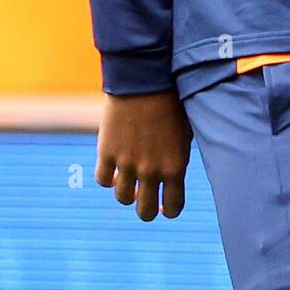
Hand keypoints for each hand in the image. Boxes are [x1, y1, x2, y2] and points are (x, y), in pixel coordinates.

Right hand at [95, 89, 192, 221]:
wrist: (145, 77)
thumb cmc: (171, 99)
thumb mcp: (185, 130)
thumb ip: (180, 155)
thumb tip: (177, 172)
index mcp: (175, 166)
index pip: (174, 208)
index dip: (169, 209)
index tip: (164, 205)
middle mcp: (151, 171)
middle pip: (145, 212)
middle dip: (146, 208)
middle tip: (145, 197)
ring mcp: (127, 163)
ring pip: (123, 197)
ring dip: (126, 191)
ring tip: (129, 177)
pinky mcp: (107, 152)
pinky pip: (103, 179)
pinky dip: (108, 176)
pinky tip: (114, 166)